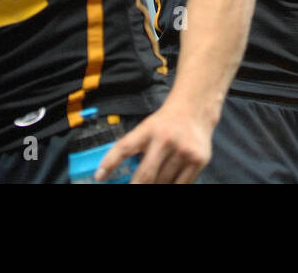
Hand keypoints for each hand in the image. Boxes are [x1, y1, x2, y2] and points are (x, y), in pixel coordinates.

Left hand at [94, 100, 212, 183]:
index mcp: (148, 129)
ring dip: (155, 187)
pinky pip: (181, 185)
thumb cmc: (166, 123)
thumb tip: (118, 175)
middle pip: (145, 174)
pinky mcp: (198, 160)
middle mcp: (166, 139)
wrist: (196, 110)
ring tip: (150, 183)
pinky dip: (171, 187)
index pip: (125, 147)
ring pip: (163, 183)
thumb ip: (136, 147)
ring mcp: (184, 151)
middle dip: (135, 187)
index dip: (109, 163)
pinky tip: (165, 184)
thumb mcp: (148, 128)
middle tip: (130, 189)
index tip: (99, 177)